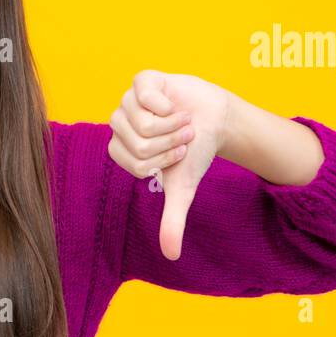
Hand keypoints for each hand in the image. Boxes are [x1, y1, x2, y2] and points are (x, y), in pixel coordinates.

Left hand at [107, 70, 233, 260]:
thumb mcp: (183, 188)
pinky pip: (145, 94)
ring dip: (174, 124)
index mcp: (121, 150)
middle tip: (183, 136)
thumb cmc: (194, 153)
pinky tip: (173, 103)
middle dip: (172, 142)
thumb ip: (172, 219)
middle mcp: (119, 125)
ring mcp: (128, 101)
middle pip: (140, 142)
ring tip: (182, 121)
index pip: (136, 163)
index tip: (177, 155)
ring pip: (145, 121)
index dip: (164, 160)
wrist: (216, 120)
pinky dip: (168, 103)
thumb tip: (171, 256)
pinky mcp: (142, 80)